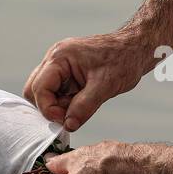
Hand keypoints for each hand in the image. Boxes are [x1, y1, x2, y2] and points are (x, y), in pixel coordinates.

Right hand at [24, 32, 150, 131]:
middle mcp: (55, 58)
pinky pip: (58, 91)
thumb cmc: (124, 59)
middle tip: (70, 116)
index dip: (49, 109)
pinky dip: (66, 102)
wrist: (137, 48)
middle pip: (35, 90)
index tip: (65, 121)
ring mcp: (60, 65)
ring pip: (46, 92)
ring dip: (59, 105)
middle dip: (50, 107)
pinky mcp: (68, 72)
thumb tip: (68, 125)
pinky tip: (83, 102)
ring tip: (81, 107)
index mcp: (60, 57)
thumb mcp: (105, 86)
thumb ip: (84, 107)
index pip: (38, 88)